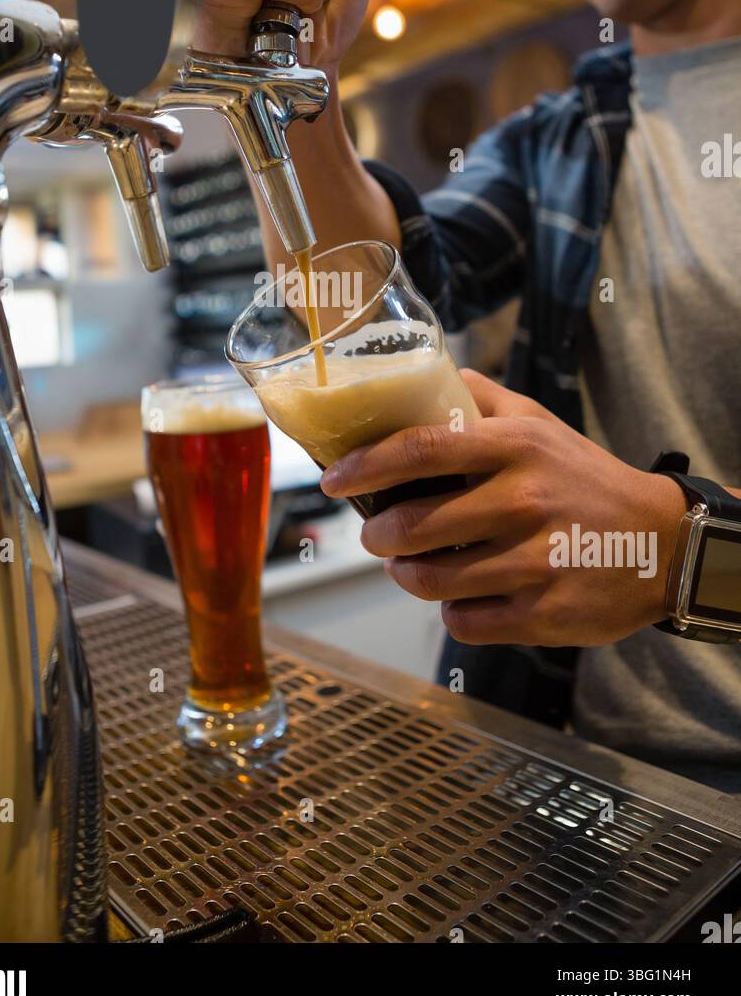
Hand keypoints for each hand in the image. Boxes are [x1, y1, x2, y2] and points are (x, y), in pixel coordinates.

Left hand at [319, 369, 687, 647]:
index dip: (366, 466)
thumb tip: (419, 375)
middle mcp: (525, 502)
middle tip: (375, 533)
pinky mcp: (544, 614)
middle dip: (377, 535)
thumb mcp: (538, 422)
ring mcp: (536, 562)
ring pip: (432, 581)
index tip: (332, 478)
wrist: (661, 543)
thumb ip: (478, 397)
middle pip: (415, 526)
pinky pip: (466, 621)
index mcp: (516, 448)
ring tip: (407, 565)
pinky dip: (451, 610)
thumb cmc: (583, 478)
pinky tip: (460, 594)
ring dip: (406, 575)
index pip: (421, 449)